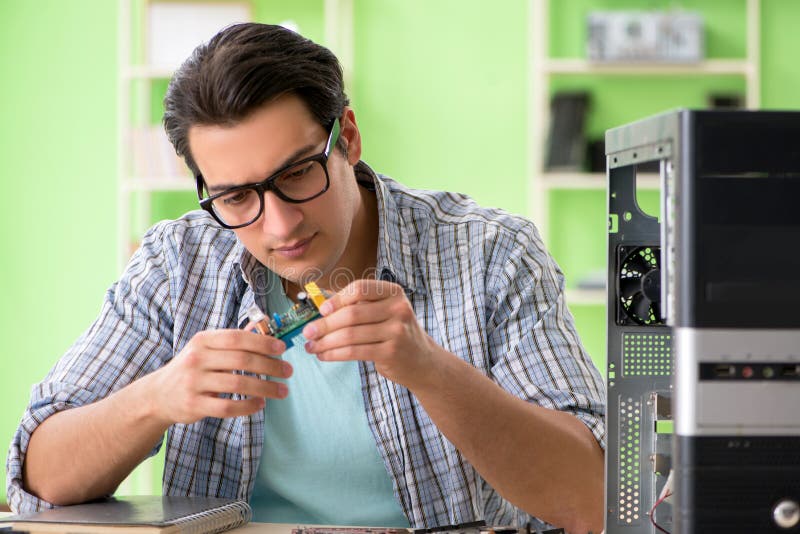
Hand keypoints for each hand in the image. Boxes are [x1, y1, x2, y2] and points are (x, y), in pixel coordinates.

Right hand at [146, 328, 289, 424]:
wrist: (159, 394)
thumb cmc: (193, 368)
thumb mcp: (207, 348)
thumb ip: (234, 339)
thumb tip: (266, 323)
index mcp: (202, 341)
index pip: (237, 338)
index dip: (262, 342)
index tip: (282, 348)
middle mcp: (197, 359)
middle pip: (241, 360)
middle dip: (270, 366)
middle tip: (288, 371)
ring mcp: (194, 382)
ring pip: (237, 384)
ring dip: (265, 387)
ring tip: (282, 390)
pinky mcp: (194, 405)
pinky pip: (227, 407)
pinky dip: (247, 406)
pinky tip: (260, 404)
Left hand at [301, 279, 439, 387]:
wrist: (423, 362)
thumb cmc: (396, 333)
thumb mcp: (384, 312)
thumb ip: (358, 304)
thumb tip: (320, 302)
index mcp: (393, 292)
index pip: (360, 288)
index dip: (337, 298)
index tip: (322, 310)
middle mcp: (398, 309)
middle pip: (352, 313)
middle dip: (325, 324)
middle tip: (307, 332)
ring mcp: (396, 331)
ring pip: (350, 334)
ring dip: (325, 342)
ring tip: (311, 346)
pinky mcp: (390, 352)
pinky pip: (354, 351)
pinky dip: (334, 354)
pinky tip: (324, 355)